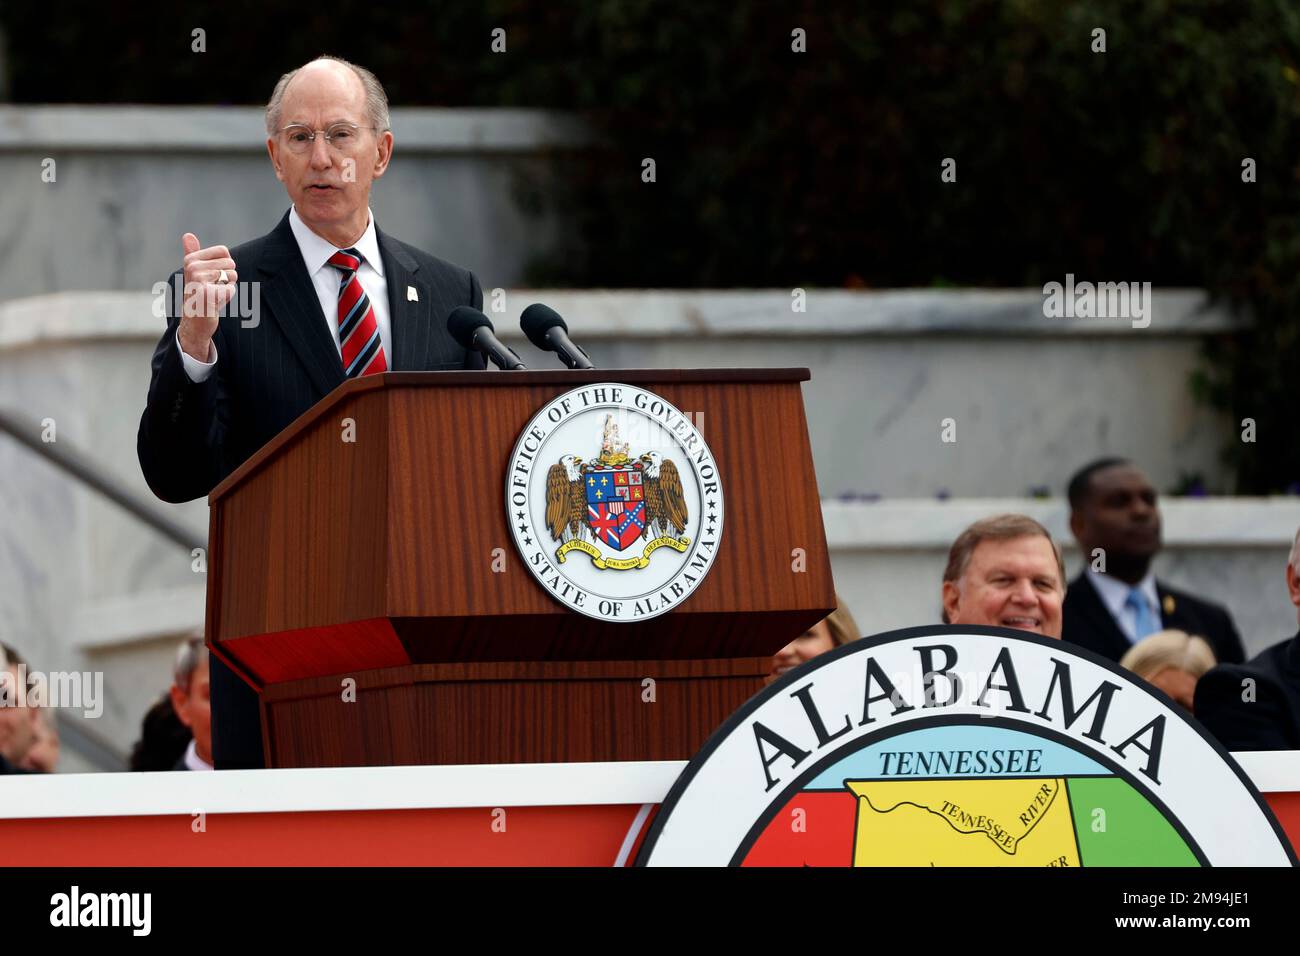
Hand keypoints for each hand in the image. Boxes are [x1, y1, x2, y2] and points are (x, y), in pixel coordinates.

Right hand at [178, 232, 236, 360]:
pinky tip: (215, 303)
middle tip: (213, 288)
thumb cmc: (198, 294)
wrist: (194, 321)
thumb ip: (193, 252)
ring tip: (214, 295)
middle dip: (228, 278)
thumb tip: (187, 235)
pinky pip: (231, 290)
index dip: (225, 264)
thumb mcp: (195, 271)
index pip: (224, 251)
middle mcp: (193, 268)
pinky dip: (228, 298)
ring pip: (232, 276)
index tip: (212, 275)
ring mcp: (199, 281)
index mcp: (191, 260)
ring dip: (227, 287)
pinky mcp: (208, 295)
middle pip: (230, 264)